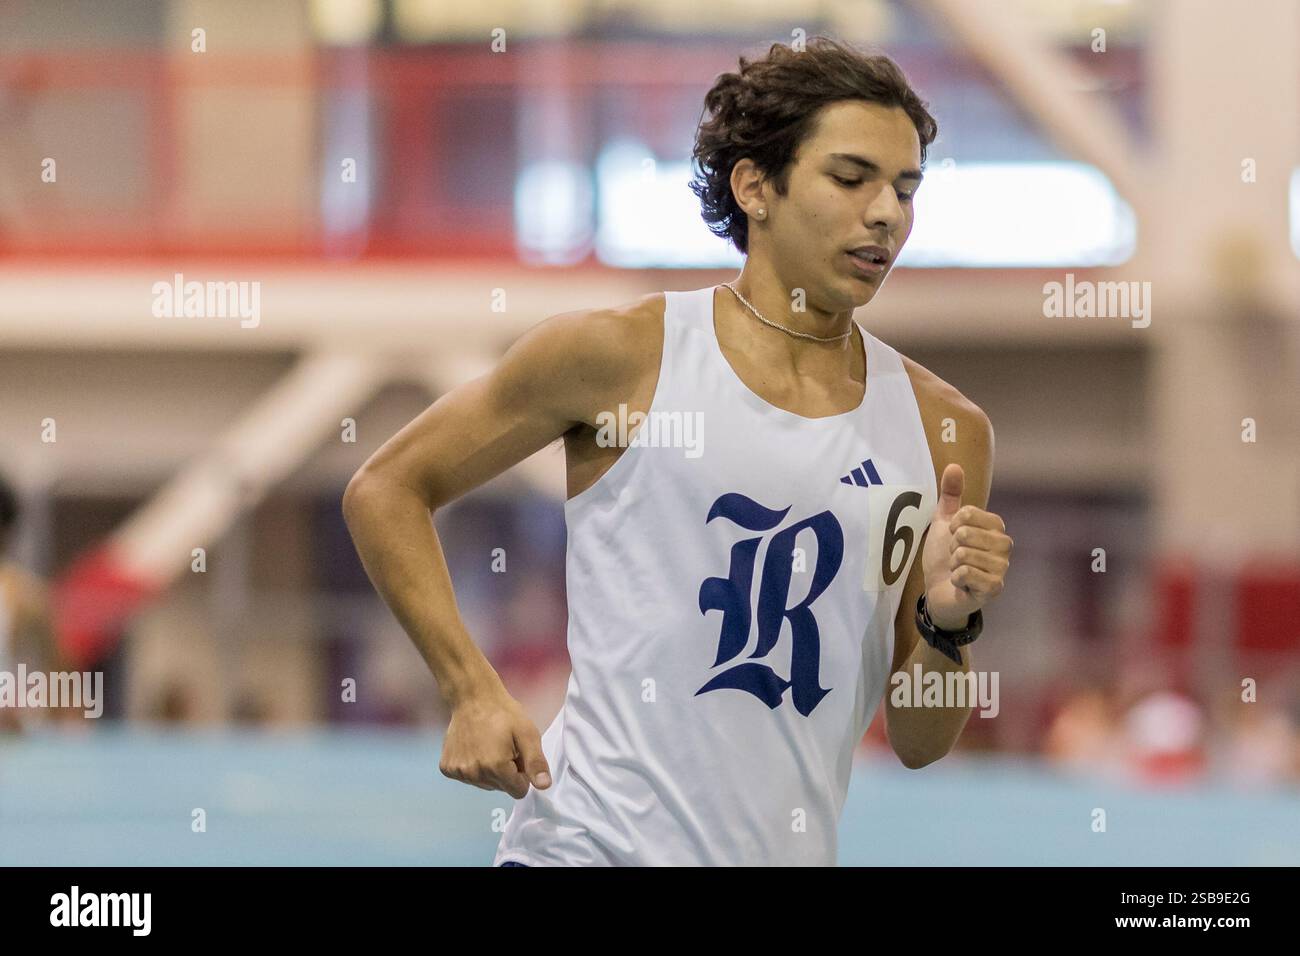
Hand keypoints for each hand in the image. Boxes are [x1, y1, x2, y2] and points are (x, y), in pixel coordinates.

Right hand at [439, 684, 551, 798]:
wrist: (472, 698)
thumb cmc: (504, 713)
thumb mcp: (527, 734)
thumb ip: (536, 762)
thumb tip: (544, 786)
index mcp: (496, 767)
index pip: (518, 792)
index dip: (522, 775)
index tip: (518, 756)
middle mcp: (474, 774)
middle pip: (501, 788)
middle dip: (507, 773)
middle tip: (504, 748)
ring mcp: (458, 772)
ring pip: (485, 785)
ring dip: (490, 771)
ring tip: (489, 746)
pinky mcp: (447, 768)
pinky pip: (468, 778)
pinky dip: (473, 767)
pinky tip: (474, 748)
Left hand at [920, 463, 1012, 629]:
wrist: (936, 591)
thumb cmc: (944, 556)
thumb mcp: (944, 522)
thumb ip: (950, 495)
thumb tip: (954, 465)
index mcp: (996, 527)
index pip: (967, 513)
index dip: (952, 525)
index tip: (953, 536)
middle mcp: (1004, 546)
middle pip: (965, 533)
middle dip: (952, 546)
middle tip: (955, 556)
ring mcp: (1001, 568)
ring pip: (965, 554)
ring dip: (953, 563)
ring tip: (958, 569)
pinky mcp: (994, 589)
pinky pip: (966, 573)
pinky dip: (956, 577)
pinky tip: (960, 583)